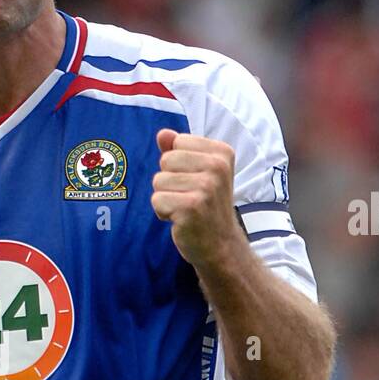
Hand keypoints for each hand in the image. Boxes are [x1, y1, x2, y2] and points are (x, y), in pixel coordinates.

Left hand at [150, 129, 238, 270]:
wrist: (221, 245)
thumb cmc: (207, 206)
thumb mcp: (199, 173)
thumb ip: (179, 151)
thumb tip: (162, 134)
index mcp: (221, 153)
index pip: (177, 142)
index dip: (177, 164)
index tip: (194, 181)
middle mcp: (217, 167)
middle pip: (165, 160)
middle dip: (169, 181)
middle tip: (188, 197)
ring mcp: (206, 187)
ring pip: (158, 181)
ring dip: (166, 198)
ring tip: (185, 208)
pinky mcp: (192, 207)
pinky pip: (157, 200)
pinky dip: (163, 212)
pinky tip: (180, 219)